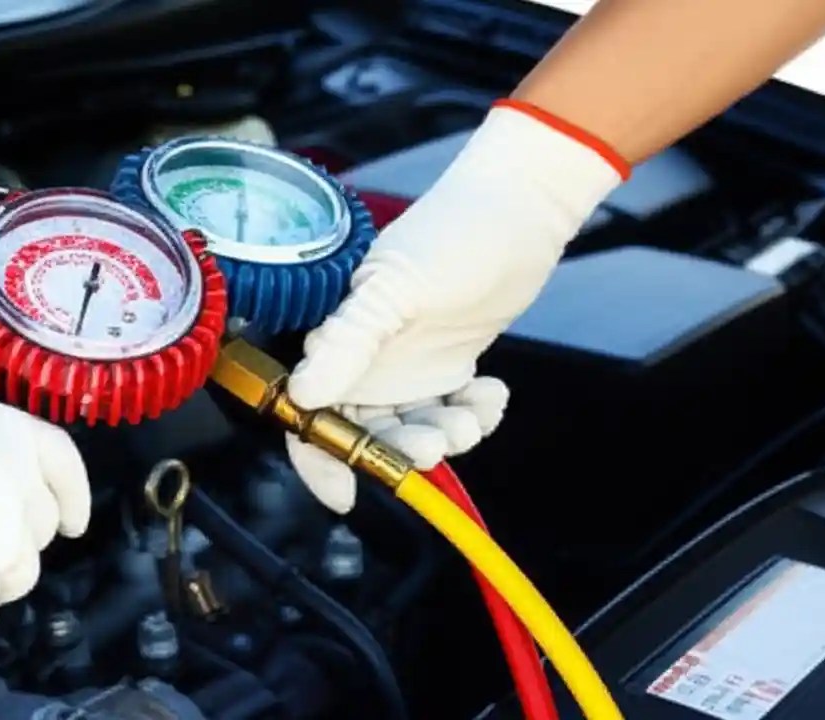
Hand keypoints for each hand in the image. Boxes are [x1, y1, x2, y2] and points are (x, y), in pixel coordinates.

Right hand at [286, 101, 626, 511]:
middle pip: (364, 435)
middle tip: (441, 436)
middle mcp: (365, 360)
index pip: (308, 414)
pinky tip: (492, 390)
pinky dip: (474, 414)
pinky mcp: (447, 366)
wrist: (522, 209)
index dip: (318, 458)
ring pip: (412, 431)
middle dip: (401, 449)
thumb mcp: (396, 289)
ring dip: (445, 434)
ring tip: (475, 407)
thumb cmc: (455, 232)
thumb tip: (302, 395)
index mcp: (338, 339)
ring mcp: (407, 366)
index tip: (347, 495)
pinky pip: (451, 414)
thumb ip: (349, 343)